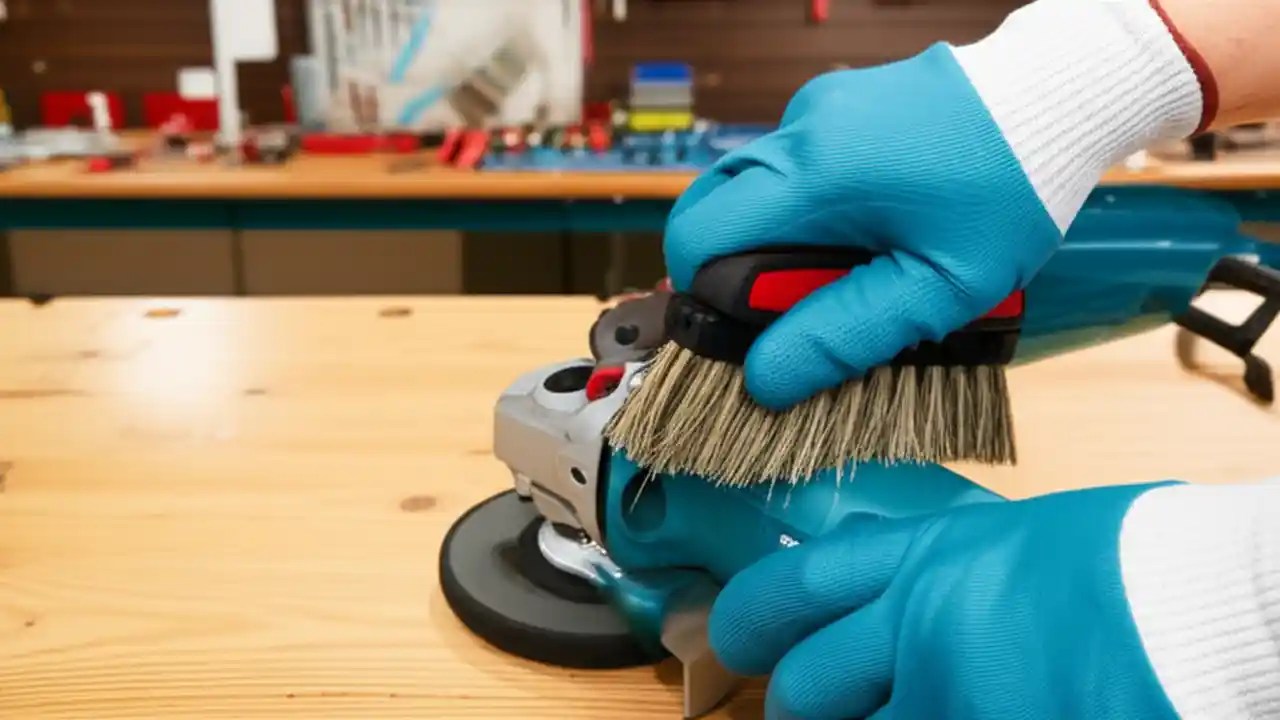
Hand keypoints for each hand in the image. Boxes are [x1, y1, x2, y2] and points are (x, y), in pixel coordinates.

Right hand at [662, 44, 1065, 410]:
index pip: (698, 239)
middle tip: (794, 304)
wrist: (1053, 101)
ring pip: (747, 186)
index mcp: (815, 176)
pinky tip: (860, 220)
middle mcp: (800, 129)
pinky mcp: (830, 102)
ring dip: (771, 235)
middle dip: (733, 267)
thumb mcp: (938, 288)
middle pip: (710, 209)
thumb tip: (764, 379)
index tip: (753, 328)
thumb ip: (845, 335)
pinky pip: (784, 164)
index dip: (704, 295)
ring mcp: (813, 108)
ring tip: (841, 262)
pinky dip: (800, 204)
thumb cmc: (1008, 193)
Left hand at [708, 482, 1181, 719]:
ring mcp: (957, 704)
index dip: (744, 624)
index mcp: (930, 560)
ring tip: (907, 715)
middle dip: (799, 711)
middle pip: (804, 692)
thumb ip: (937, 573)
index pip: (790, 590)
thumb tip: (878, 601)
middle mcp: (923, 632)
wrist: (1227, 607)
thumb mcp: (1019, 541)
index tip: (737, 643)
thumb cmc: (1143, 565)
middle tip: (809, 712)